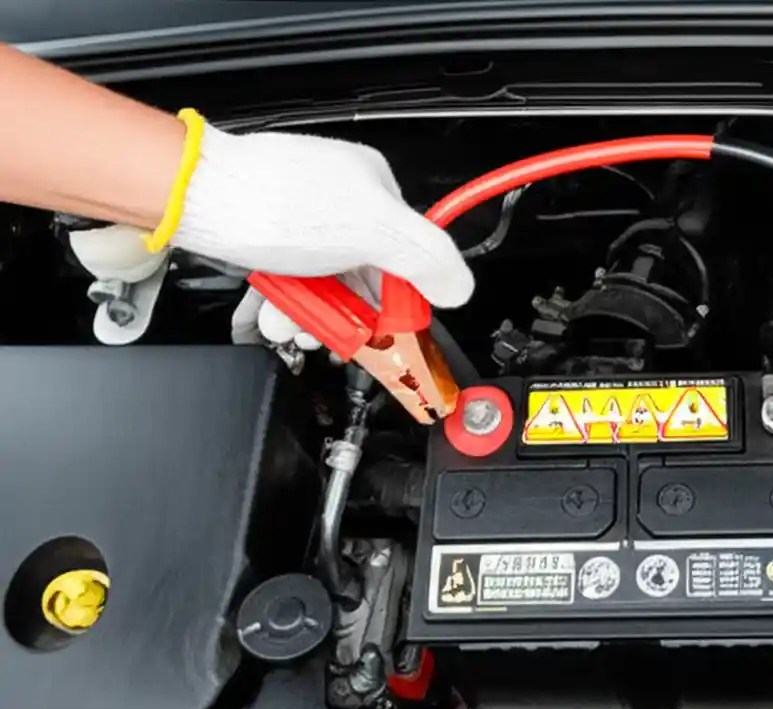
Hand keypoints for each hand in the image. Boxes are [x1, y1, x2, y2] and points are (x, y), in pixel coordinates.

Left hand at [175, 123, 470, 303]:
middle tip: (333, 335)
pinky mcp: (265, 236)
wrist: (191, 198)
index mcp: (375, 188)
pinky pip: (288, 281)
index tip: (387, 332)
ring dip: (312, 316)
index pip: (409, 255)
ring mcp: (300, 219)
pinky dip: (284, 304)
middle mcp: (339, 200)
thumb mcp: (373, 231)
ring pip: (324, 284)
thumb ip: (425, 259)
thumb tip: (460, 288)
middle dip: (348, 315)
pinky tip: (275, 315)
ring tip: (295, 327)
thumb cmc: (272, 201)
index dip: (398, 301)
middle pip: (364, 276)